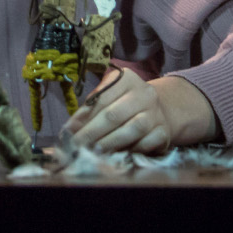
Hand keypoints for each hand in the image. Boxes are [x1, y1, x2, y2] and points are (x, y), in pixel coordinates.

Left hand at [64, 67, 217, 153]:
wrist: (157, 111)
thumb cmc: (124, 104)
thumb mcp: (108, 98)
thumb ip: (90, 109)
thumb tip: (71, 129)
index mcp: (127, 79)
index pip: (102, 98)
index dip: (83, 117)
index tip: (69, 131)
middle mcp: (144, 93)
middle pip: (114, 114)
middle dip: (92, 132)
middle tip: (78, 145)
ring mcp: (156, 112)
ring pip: (133, 128)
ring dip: (111, 142)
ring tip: (96, 151)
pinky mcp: (164, 131)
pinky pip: (147, 142)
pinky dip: (132, 149)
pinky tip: (119, 154)